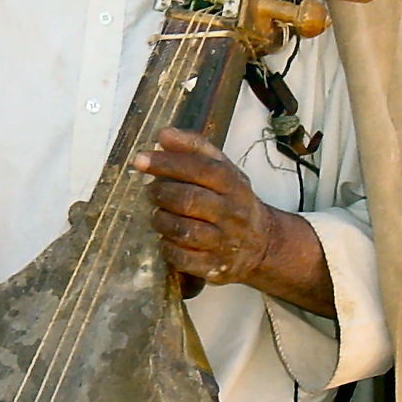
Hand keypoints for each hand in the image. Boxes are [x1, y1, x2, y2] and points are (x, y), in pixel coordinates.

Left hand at [134, 129, 334, 318]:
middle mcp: (232, 213)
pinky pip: (182, 258)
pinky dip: (167, 247)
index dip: (168, 163)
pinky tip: (166, 238)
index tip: (140, 160)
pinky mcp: (215, 267)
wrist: (262, 243)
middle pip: (189, 200)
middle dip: (161, 193)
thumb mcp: (222, 168)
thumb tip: (163, 135)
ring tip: (157, 214)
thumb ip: (194, 148)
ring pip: (183, 231)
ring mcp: (224, 242)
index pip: (201, 168)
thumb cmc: (232, 199)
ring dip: (161, 220)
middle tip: (150, 191)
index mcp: (234, 184)